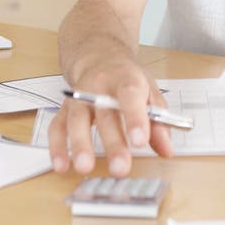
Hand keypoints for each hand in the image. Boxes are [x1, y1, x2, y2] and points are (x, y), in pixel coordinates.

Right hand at [48, 55, 172, 176]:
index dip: (135, 118)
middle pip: (105, 114)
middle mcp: (100, 86)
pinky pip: (57, 127)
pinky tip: (62, 166)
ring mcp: (80, 96)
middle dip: (112, 142)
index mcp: (126, 78)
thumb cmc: (127, 77)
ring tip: (85, 167)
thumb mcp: (150, 91)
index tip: (140, 141)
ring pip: (76, 119)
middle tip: (120, 167)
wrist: (100, 56)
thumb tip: (167, 150)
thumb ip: (159, 121)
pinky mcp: (65, 108)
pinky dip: (57, 147)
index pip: (130, 95)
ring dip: (80, 145)